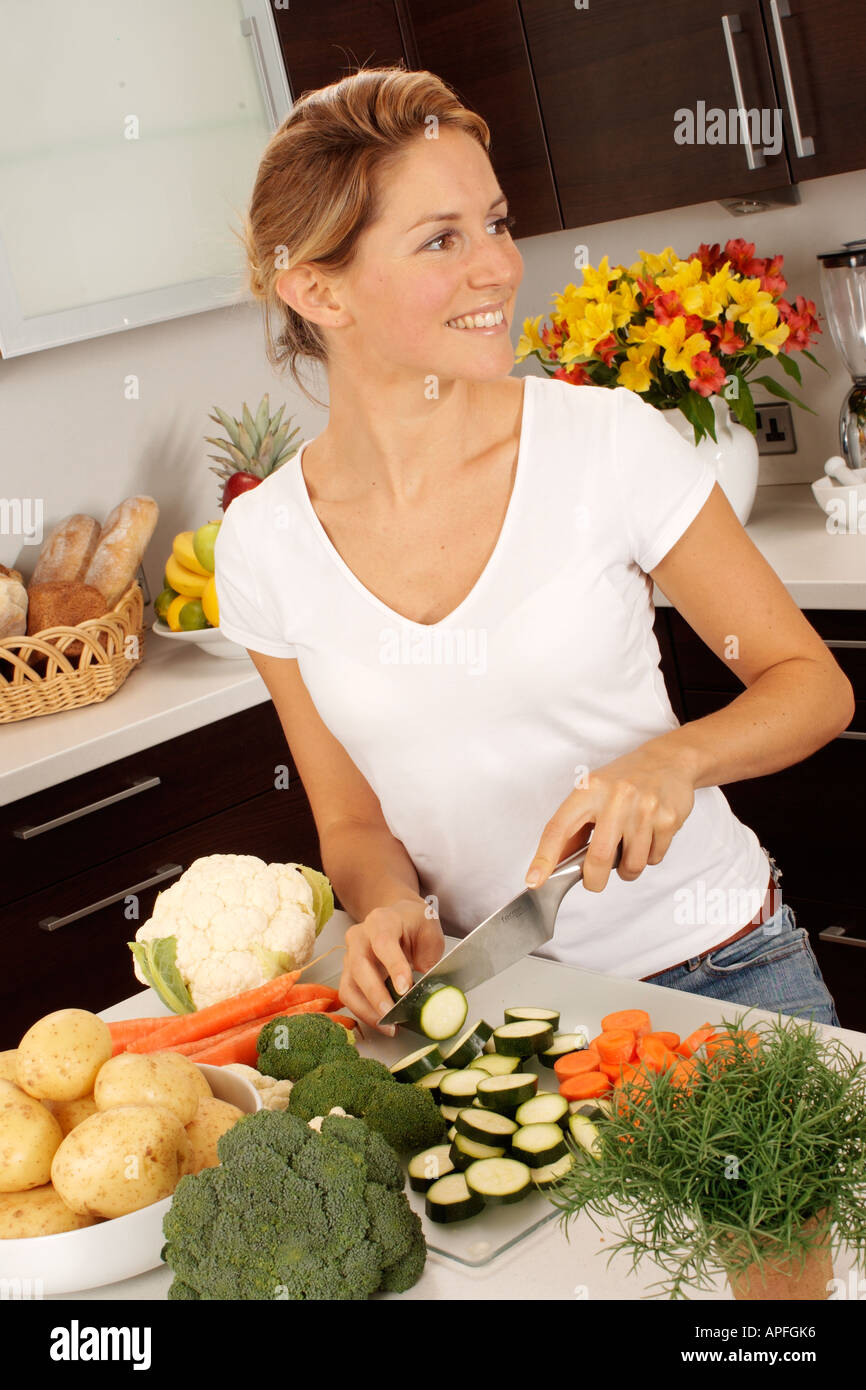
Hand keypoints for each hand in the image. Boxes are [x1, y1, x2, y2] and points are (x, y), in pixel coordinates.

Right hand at [339, 896, 444, 1033]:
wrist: (399, 916)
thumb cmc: (415, 923)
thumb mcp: (430, 933)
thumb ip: (429, 960)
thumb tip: (429, 994)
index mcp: (382, 921)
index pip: (383, 942)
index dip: (393, 966)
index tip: (405, 988)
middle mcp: (360, 937)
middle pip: (360, 966)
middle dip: (376, 995)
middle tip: (392, 1014)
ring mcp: (350, 955)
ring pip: (349, 986)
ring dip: (367, 1010)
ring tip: (388, 1026)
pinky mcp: (348, 973)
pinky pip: (349, 995)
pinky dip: (363, 1012)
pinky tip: (381, 1021)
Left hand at [524, 741, 696, 892]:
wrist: (670, 759)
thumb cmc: (625, 778)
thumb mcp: (593, 792)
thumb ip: (575, 827)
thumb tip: (557, 862)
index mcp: (589, 790)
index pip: (559, 828)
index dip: (544, 858)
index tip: (534, 880)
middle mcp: (616, 797)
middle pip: (598, 858)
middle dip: (594, 881)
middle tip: (594, 881)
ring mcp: (644, 809)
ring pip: (631, 865)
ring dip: (626, 870)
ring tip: (627, 850)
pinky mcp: (668, 820)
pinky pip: (653, 859)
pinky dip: (647, 858)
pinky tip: (647, 838)